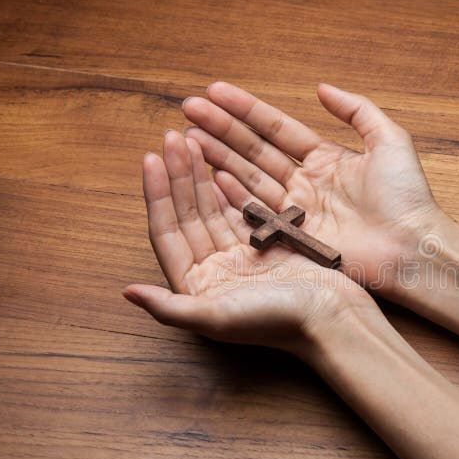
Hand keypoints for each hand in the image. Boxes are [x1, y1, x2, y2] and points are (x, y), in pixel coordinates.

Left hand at [123, 130, 369, 355]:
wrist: (332, 317)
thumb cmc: (276, 321)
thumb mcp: (218, 318)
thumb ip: (170, 308)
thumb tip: (126, 292)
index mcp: (196, 287)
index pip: (167, 233)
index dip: (157, 196)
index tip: (150, 159)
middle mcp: (215, 270)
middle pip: (188, 215)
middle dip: (179, 176)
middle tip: (172, 136)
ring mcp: (241, 256)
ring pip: (213, 208)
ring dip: (200, 175)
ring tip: (191, 139)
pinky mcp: (268, 245)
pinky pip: (243, 209)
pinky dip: (232, 186)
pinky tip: (222, 161)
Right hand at [181, 82, 446, 296]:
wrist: (413, 248)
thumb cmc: (408, 197)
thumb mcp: (389, 141)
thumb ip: (357, 110)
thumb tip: (321, 87)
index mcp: (325, 158)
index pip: (276, 129)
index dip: (245, 110)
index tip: (215, 91)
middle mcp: (306, 183)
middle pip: (256, 150)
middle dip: (222, 129)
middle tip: (188, 109)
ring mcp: (297, 211)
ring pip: (250, 177)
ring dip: (218, 157)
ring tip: (187, 137)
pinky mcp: (293, 237)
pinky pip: (257, 212)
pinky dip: (233, 193)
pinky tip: (210, 175)